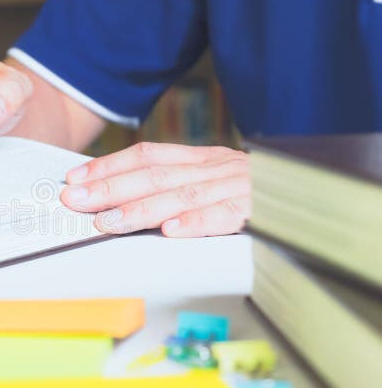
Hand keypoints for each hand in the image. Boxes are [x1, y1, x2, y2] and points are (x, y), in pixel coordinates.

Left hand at [60, 142, 250, 236]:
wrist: (311, 189)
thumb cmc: (251, 190)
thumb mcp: (210, 178)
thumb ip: (173, 185)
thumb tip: (118, 197)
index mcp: (201, 158)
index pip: (147, 156)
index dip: (109, 166)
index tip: (76, 179)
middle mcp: (215, 167)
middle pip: (154, 176)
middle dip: (110, 188)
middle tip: (76, 201)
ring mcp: (236, 187)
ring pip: (181, 196)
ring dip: (140, 209)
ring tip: (108, 221)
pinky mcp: (258, 211)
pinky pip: (225, 216)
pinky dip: (198, 223)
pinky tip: (171, 231)